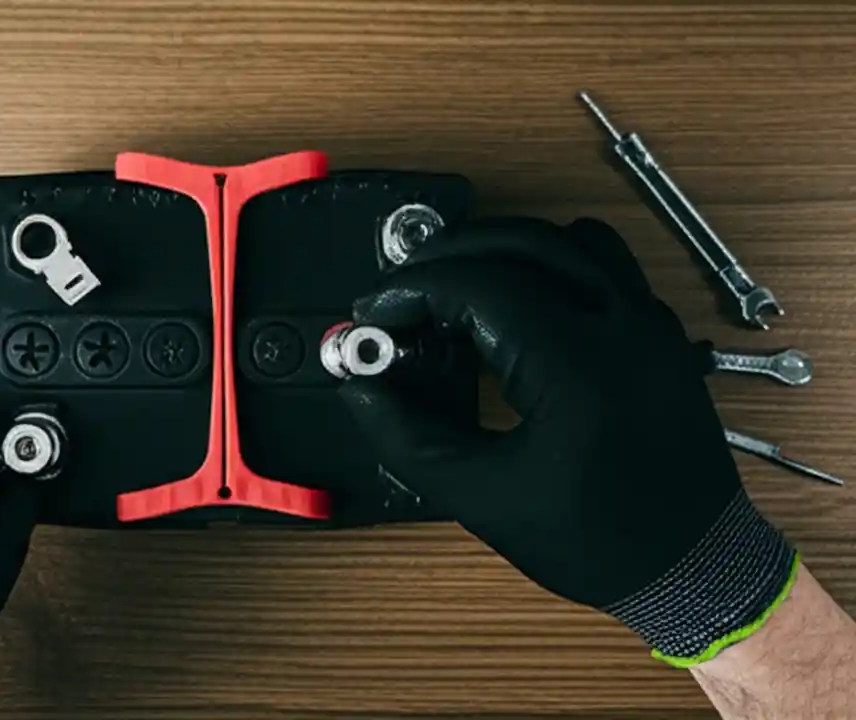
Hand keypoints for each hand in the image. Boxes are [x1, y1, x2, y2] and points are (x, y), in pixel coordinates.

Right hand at [341, 218, 796, 664]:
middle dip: (447, 256)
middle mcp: (621, 325)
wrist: (694, 564)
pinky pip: (604, 263)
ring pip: (568, 240)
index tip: (373, 315)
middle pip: (521, 243)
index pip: (478, 287)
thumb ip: (409, 439)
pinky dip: (551, 262)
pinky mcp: (661, 330)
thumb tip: (360, 389)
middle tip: (400, 291)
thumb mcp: (483, 499)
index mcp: (576, 366)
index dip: (413, 290)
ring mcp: (650, 321)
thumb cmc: (593, 540)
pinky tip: (519, 302)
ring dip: (501, 249)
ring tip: (454, 286)